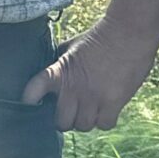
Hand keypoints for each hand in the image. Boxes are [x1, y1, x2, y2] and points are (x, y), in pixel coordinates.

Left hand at [22, 20, 158, 132]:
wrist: (128, 32)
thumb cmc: (99, 37)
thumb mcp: (70, 47)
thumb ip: (59, 65)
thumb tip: (49, 81)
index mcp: (59, 71)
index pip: (34, 90)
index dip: (30, 100)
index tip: (31, 104)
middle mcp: (74, 87)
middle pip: (61, 122)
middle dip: (64, 119)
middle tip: (70, 112)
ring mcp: (93, 97)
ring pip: (83, 126)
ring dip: (85, 120)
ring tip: (89, 109)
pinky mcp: (113, 102)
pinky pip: (103, 124)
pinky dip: (103, 120)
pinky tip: (105, 110)